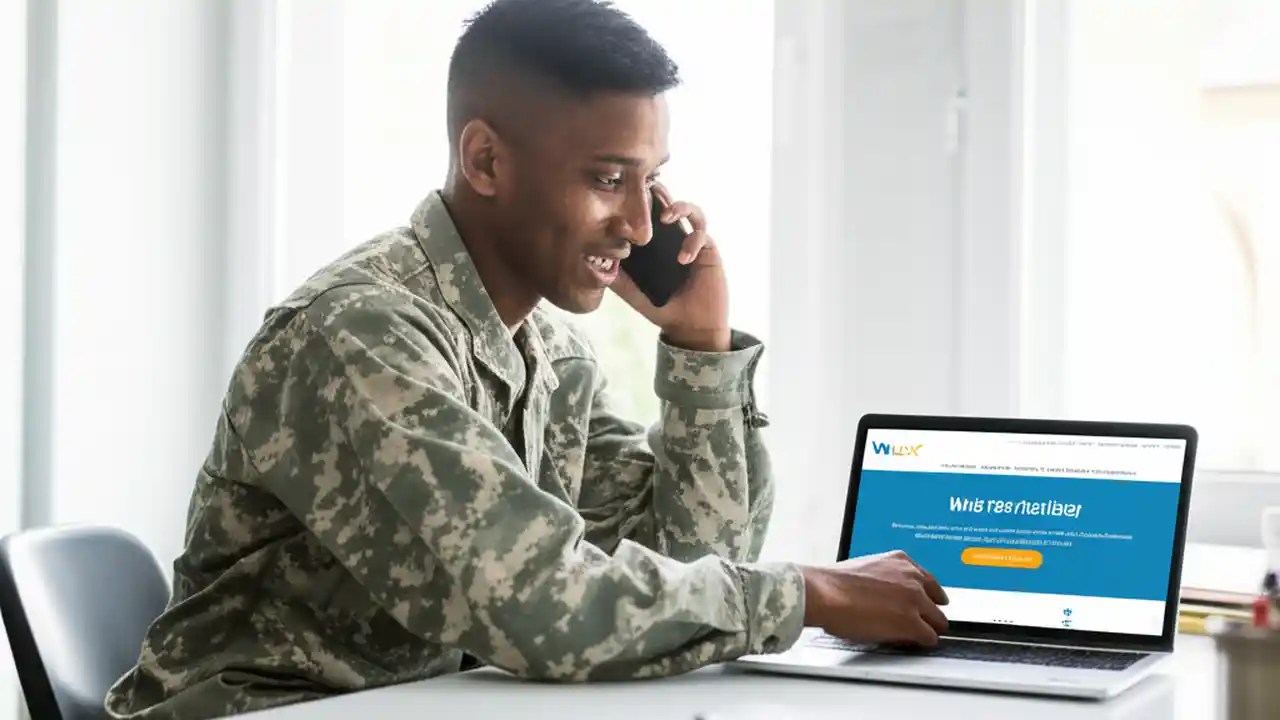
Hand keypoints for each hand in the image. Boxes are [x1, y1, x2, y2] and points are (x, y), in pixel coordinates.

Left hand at [610, 183, 730, 351]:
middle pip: (669, 204)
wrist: (688, 326)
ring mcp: (691, 241)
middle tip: (648, 191)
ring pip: (692, 210)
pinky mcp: (708, 251)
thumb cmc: (660, 307)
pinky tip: (683, 259)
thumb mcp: (631, 291)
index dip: (640, 201)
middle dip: (660, 194)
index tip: (627, 195)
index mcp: (654, 243)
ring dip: (680, 207)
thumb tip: (593, 260)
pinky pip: (702, 235)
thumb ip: (616, 276)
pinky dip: (692, 241)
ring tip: (667, 216)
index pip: (647, 214)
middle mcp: (673, 238)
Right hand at [800, 550, 949, 646]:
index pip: (929, 582)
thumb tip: (887, 595)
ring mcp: (915, 600)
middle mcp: (912, 578)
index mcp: (901, 561)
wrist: (825, 593)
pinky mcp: (911, 623)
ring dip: (927, 628)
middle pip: (937, 602)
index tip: (923, 605)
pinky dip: (922, 642)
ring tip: (913, 635)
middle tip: (919, 623)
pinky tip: (909, 643)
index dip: (925, 597)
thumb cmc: (834, 583)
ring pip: (938, 621)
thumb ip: (885, 578)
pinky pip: (929, 638)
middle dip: (928, 614)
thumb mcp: (867, 568)